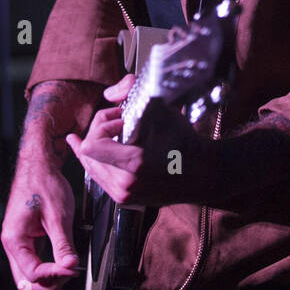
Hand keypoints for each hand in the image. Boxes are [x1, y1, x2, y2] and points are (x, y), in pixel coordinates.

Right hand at [1, 163, 79, 289]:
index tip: (73, 272)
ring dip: (46, 285)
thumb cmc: (44, 183)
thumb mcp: (58, 215)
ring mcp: (18, 241)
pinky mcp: (26, 238)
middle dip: (47, 288)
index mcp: (14, 239)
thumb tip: (70, 267)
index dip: (54, 277)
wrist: (38, 164)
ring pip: (28, 274)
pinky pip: (33, 262)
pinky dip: (45, 273)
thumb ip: (63, 244)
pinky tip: (59, 277)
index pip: (32, 272)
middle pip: (25, 279)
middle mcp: (12, 243)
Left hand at [67, 73, 217, 207]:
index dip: (101, 126)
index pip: (90, 146)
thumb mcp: (162, 109)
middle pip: (87, 153)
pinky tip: (90, 147)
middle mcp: (126, 184)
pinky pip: (98, 178)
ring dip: (98, 146)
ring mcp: (124, 195)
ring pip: (90, 165)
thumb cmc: (184, 142)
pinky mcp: (124, 200)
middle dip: (99, 132)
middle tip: (119, 122)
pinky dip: (97, 160)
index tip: (120, 120)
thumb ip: (132, 89)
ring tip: (115, 132)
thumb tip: (108, 94)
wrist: (202, 173)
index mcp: (134, 163)